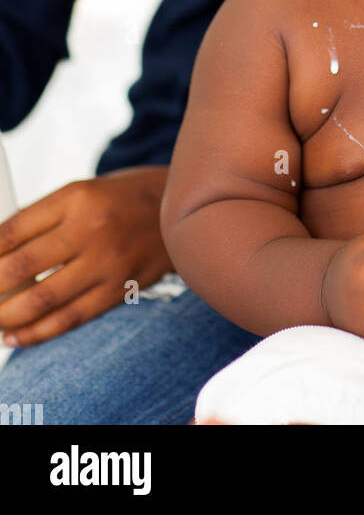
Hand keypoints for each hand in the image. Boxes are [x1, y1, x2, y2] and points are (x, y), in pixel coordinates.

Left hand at [0, 167, 172, 346]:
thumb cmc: (124, 198)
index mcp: (76, 196)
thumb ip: (41, 218)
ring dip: (6, 316)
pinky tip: (16, 336)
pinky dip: (37, 332)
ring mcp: (107, 261)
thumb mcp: (82, 192)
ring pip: (42, 299)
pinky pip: (70, 318)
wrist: (181, 208)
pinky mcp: (119, 288)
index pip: (12, 230)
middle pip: (21, 267)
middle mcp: (91, 227)